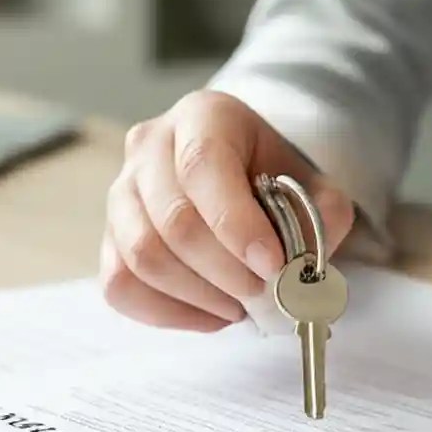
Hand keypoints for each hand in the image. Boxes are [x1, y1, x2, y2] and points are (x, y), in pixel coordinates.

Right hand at [100, 90, 355, 331]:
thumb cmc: (269, 176)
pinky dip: (167, 313)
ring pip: (141, 257)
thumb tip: (308, 264)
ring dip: (197, 295)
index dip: (236, 224)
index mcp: (202, 116)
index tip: (272, 266)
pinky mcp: (108, 238)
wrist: (237, 173)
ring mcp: (121, 192)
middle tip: (263, 293)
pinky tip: (209, 315)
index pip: (203, 167)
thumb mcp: (310, 180)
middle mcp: (149, 146)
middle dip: (224, 270)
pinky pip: (120, 286)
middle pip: (172, 220)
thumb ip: (323, 214)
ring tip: (239, 306)